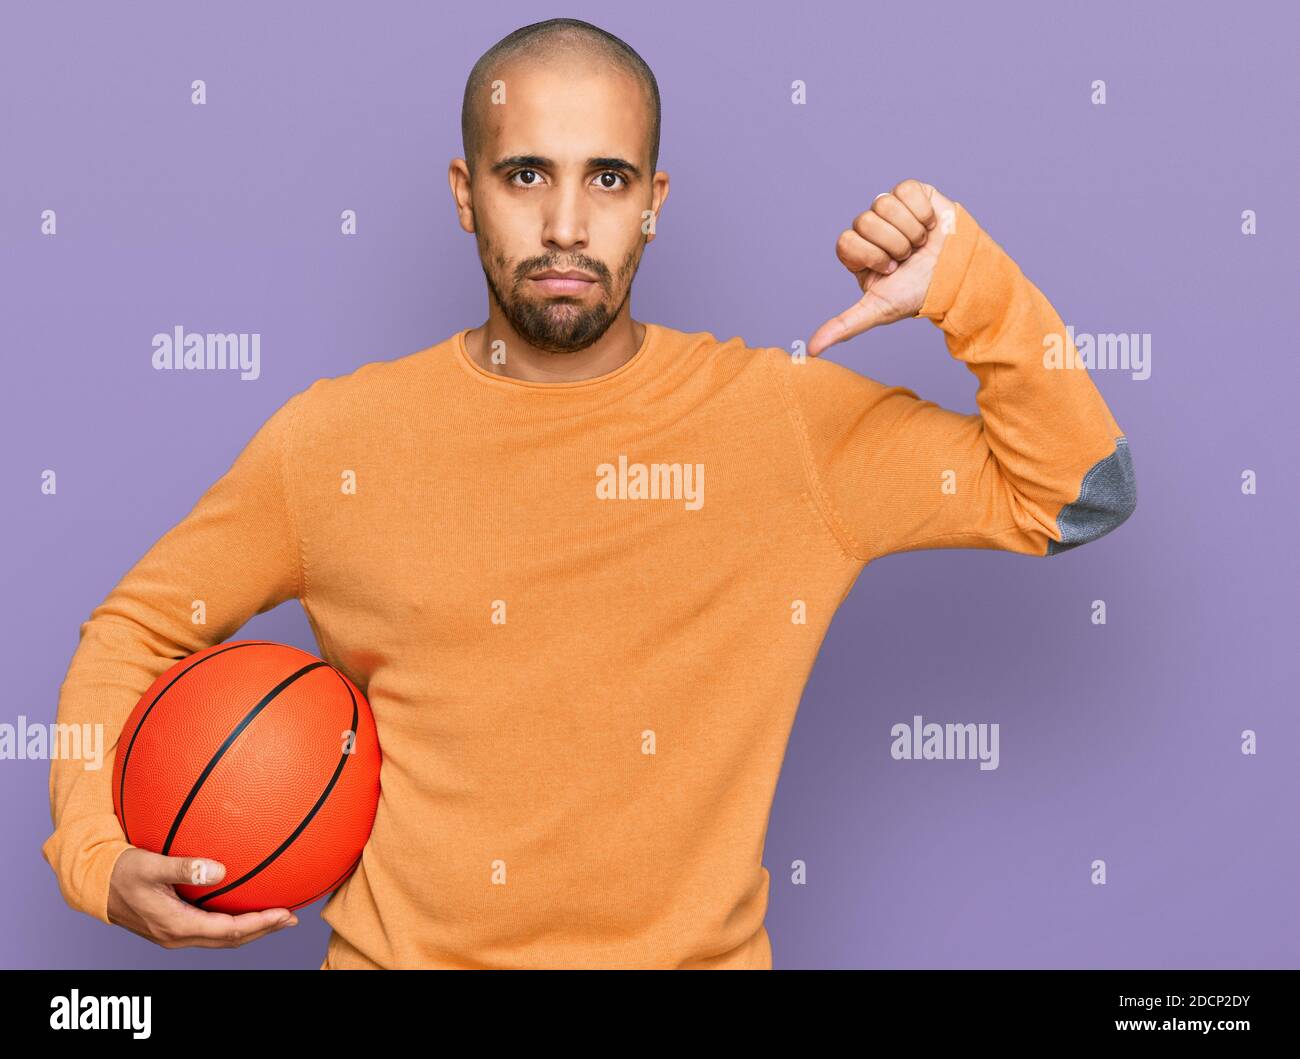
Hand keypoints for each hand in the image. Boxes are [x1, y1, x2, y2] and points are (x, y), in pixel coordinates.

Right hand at [107, 847, 297, 948]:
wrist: (93, 885)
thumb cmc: (121, 870)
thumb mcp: (150, 865)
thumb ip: (184, 868)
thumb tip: (220, 869)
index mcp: (175, 925)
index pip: (228, 931)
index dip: (259, 924)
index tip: (284, 913)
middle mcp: (177, 935)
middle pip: (230, 940)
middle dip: (263, 930)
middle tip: (291, 917)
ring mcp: (175, 933)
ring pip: (222, 938)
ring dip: (251, 930)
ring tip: (277, 917)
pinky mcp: (173, 926)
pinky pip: (211, 930)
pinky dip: (234, 924)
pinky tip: (245, 908)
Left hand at [808, 179, 957, 355]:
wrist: (961, 277)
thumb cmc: (919, 293)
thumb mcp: (879, 310)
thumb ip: (844, 326)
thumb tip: (811, 350)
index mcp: (856, 253)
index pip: (845, 242)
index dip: (871, 255)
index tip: (891, 270)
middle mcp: (869, 229)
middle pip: (864, 220)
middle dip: (893, 244)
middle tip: (908, 257)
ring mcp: (890, 209)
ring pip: (884, 202)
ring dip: (909, 229)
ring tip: (920, 244)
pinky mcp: (912, 193)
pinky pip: (906, 189)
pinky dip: (923, 211)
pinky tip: (930, 226)